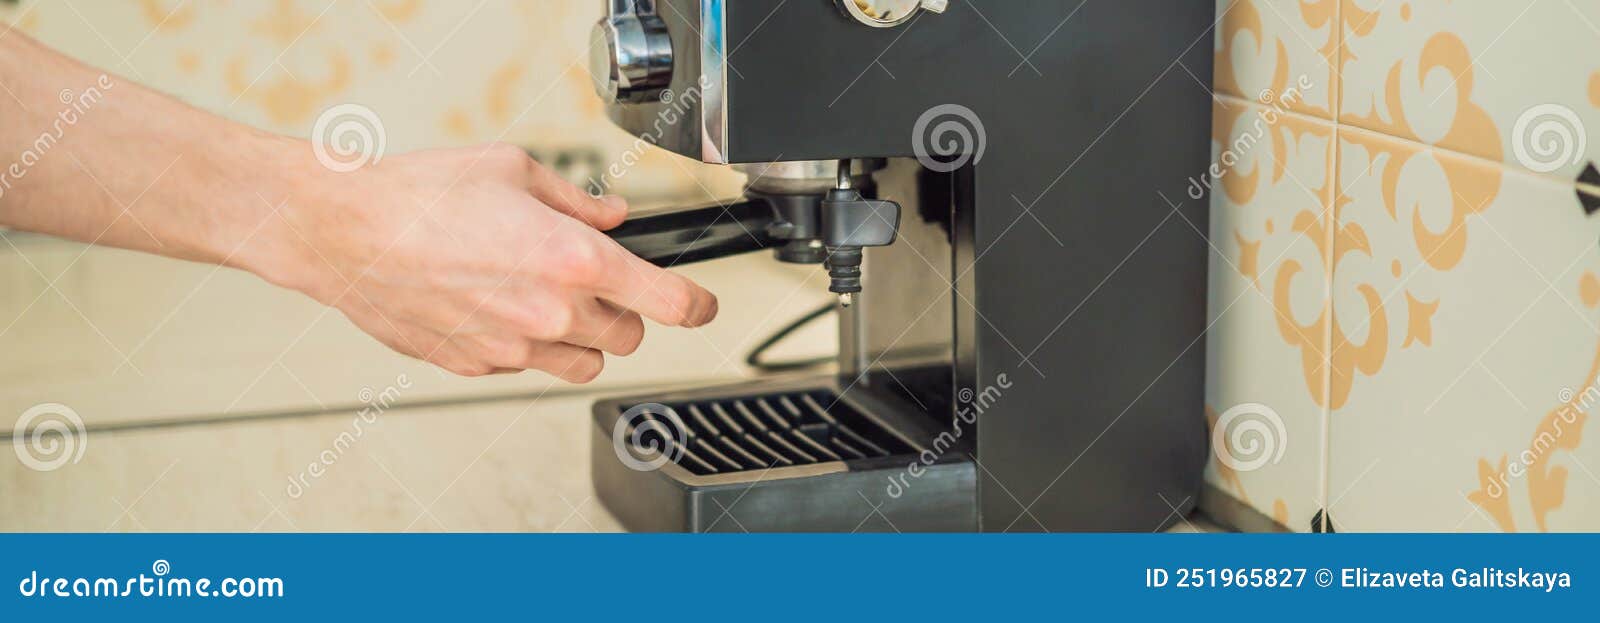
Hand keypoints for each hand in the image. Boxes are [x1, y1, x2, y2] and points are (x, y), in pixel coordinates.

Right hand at [255, 143, 717, 379]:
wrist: (345, 234)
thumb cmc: (419, 195)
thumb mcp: (514, 171)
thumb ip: (578, 201)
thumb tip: (614, 216)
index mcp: (574, 259)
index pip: (669, 303)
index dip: (699, 306)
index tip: (704, 305)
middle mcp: (551, 313)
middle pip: (630, 336)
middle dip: (622, 309)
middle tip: (591, 278)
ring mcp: (515, 348)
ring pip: (585, 362)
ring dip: (581, 337)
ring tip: (543, 296)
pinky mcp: (479, 366)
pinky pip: (529, 368)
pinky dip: (528, 345)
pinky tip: (495, 305)